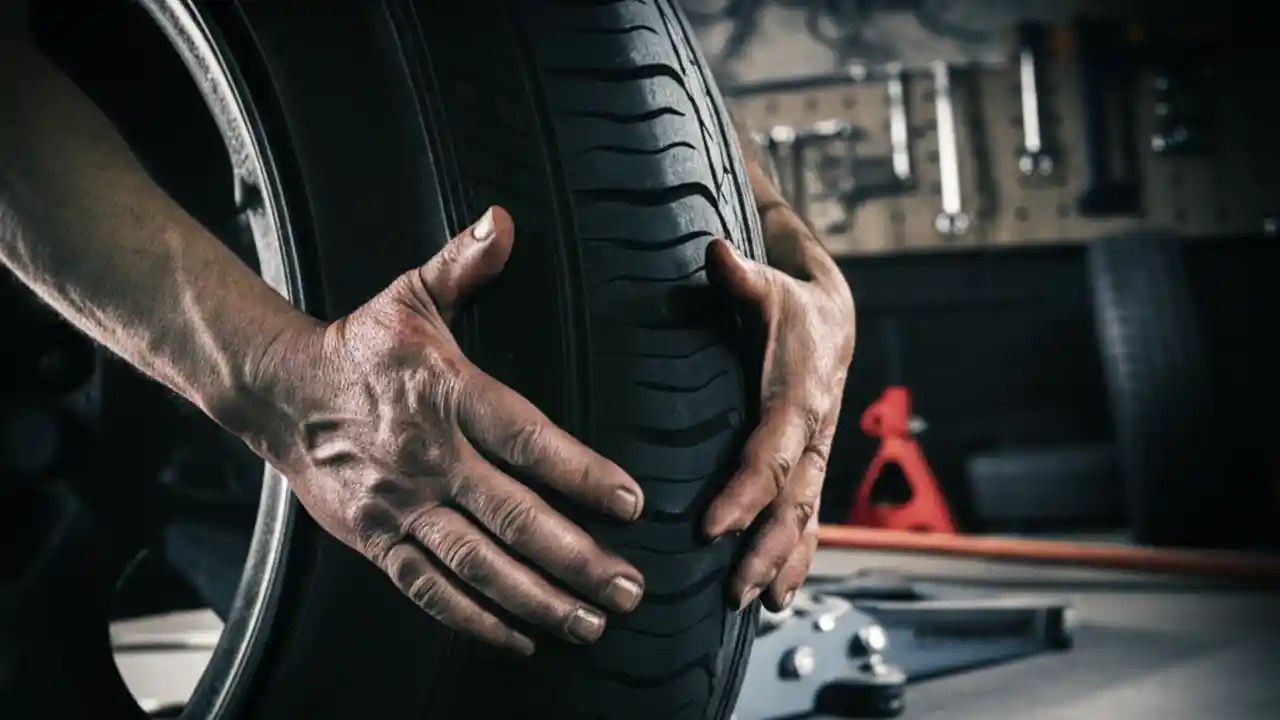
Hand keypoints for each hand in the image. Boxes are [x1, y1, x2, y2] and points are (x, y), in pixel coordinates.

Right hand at [236, 207, 645, 654]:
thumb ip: (465, 263)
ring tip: (591, 624)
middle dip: (578, 559)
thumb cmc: (361, 344)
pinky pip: (429, 589)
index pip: (526, 439)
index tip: (631, 503)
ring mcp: (399, 506)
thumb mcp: (412, 293)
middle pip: (513, 517)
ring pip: (477, 566)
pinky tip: (521, 638)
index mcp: (446, 394)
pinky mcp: (375, 540)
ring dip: (539, 600)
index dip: (581, 473)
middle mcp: (427, 457)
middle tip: (630, 590)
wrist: (279, 391)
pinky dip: (476, 620)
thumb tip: (503, 219)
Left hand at [703, 236, 854, 611]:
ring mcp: (816, 457)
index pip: (770, 455)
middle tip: (733, 590)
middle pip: (792, 502)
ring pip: (805, 519)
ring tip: (757, 605)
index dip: (744, 493)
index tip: (710, 528)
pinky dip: (798, 558)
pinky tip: (778, 595)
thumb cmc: (791, 306)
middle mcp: (814, 436)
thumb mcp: (768, 287)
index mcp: (801, 398)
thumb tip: (716, 251)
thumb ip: (741, 278)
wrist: (833, 318)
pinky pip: (809, 519)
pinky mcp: (810, 468)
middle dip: (765, 549)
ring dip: (783, 564)